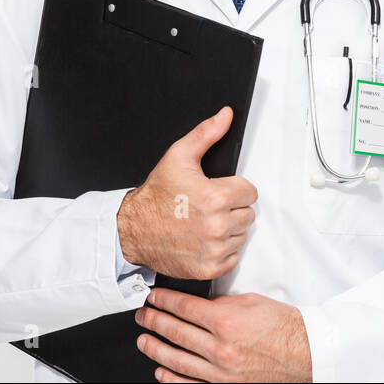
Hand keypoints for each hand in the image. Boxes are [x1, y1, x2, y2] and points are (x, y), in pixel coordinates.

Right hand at [116, 107, 257, 279]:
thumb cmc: (155, 195)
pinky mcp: (208, 268)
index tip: (218, 191)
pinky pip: (232, 258)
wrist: (133, 229)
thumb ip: (206, 134)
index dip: (234, 189)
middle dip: (232, 209)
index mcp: (215, 197)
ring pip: (241, 236)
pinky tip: (203, 241)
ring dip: (227, 230)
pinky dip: (221, 251)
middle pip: (248, 215)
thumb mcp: (178, 156)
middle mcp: (217, 225)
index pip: (250, 192)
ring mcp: (213, 249)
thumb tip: (225, 116)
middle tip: (208, 207)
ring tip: (204, 223)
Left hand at [135, 288, 312, 381]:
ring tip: (143, 340)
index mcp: (227, 322)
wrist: (307, 354)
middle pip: (176, 332)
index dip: (164, 301)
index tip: (153, 297)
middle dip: (154, 321)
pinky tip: (161, 371)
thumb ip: (221, 303)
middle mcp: (221, 348)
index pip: (184, 307)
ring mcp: (221, 372)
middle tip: (142, 315)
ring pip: (178, 360)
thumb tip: (197, 305)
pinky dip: (172, 379)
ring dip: (156, 349)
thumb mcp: (252, 302)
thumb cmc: (284, 327)